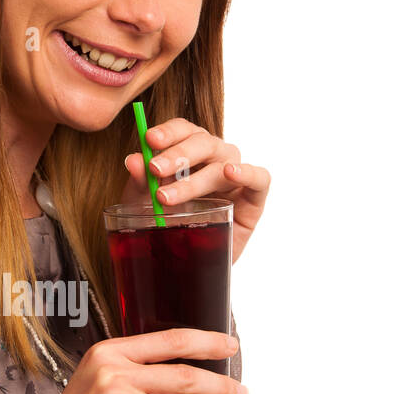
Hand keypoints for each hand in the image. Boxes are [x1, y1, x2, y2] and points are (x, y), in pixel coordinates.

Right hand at [15, 326, 247, 393]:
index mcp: (108, 354)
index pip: (170, 341)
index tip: (230, 344)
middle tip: (241, 393)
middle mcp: (116, 376)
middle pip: (186, 376)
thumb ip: (128, 373)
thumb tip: (178, 377)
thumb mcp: (91, 383)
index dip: (207, 342)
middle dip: (222, 386)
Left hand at [121, 118, 270, 263]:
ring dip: (195, 179)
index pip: (183, 130)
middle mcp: (215, 159)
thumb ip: (140, 181)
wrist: (184, 263)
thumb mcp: (144, 203)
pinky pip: (260, 178)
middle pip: (203, 142)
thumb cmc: (166, 225)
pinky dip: (247, 173)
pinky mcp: (254, 198)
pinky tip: (230, 173)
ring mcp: (235, 177)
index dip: (168, 131)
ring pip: (223, 162)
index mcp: (190, 152)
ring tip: (167, 197)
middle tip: (154, 170)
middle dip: (177, 154)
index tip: (149, 139)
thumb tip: (133, 160)